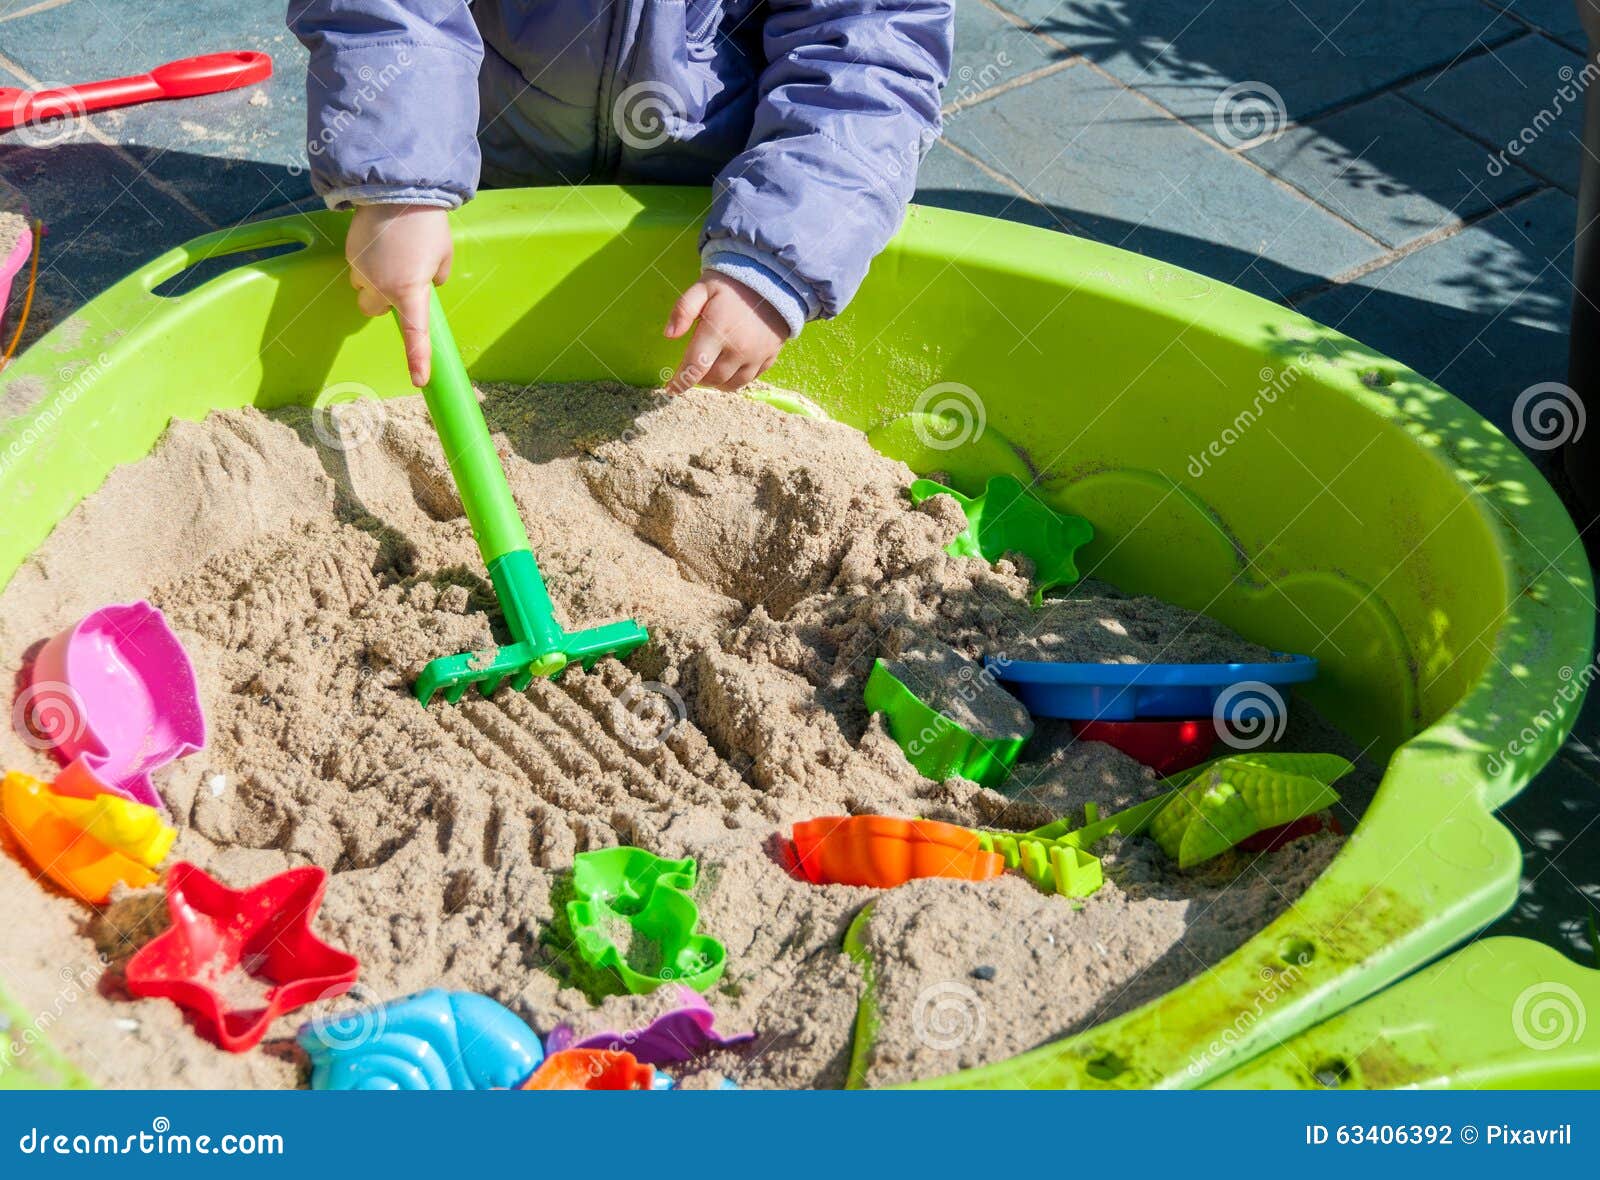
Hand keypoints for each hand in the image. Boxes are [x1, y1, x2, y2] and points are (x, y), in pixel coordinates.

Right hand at [346, 204, 452, 385]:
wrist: (398, 188)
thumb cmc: (428, 223)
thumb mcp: (444, 255)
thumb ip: (435, 276)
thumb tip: (428, 282)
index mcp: (409, 291)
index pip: (414, 334)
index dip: (417, 358)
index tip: (420, 380)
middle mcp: (380, 286)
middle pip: (374, 310)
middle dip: (384, 302)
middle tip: (401, 281)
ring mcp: (360, 270)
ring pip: (363, 287)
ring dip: (374, 281)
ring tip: (391, 253)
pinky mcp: (349, 252)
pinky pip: (358, 267)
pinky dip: (368, 262)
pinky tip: (381, 239)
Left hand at [663, 270, 787, 392]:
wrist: (775, 280)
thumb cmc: (733, 285)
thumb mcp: (702, 288)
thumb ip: (683, 310)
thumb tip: (669, 334)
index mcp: (718, 331)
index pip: (694, 367)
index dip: (680, 382)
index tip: (671, 388)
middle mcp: (738, 349)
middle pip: (712, 380)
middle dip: (698, 379)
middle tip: (693, 368)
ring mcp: (756, 356)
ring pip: (731, 385)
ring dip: (716, 383)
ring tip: (710, 371)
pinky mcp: (769, 357)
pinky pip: (750, 380)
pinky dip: (736, 379)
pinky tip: (729, 368)